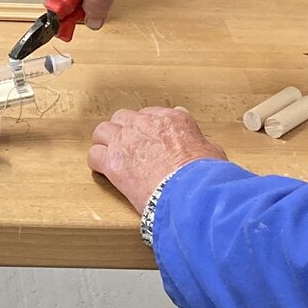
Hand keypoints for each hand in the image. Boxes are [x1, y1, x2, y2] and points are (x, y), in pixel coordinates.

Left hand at [88, 106, 227, 213]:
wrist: (191, 193)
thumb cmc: (205, 176)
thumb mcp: (213, 152)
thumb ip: (202, 144)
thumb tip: (204, 147)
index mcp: (173, 120)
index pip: (152, 115)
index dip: (148, 128)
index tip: (149, 139)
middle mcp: (146, 124)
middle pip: (124, 117)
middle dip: (124, 130)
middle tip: (127, 146)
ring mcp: (126, 141)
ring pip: (103, 130)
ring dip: (106, 142)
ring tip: (110, 155)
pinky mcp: (113, 162)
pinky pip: (94, 154)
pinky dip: (97, 162)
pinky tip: (103, 170)